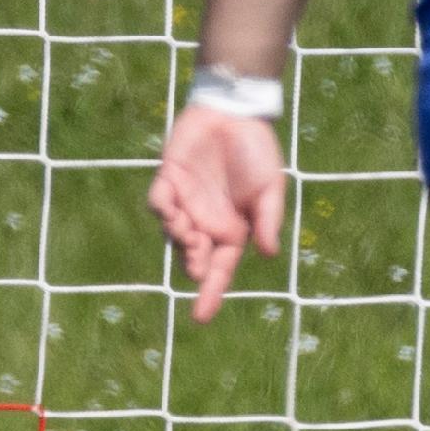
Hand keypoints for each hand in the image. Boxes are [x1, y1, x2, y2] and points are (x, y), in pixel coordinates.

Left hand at [145, 102, 284, 323]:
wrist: (237, 113)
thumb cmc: (257, 152)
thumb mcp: (270, 189)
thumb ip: (267, 221)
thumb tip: (268, 254)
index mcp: (231, 231)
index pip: (219, 270)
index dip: (210, 294)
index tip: (200, 317)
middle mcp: (205, 223)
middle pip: (192, 257)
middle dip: (193, 265)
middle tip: (197, 264)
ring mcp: (185, 202)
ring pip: (172, 234)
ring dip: (179, 239)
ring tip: (190, 233)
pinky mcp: (168, 180)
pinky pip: (159, 202)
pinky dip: (162, 210)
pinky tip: (172, 209)